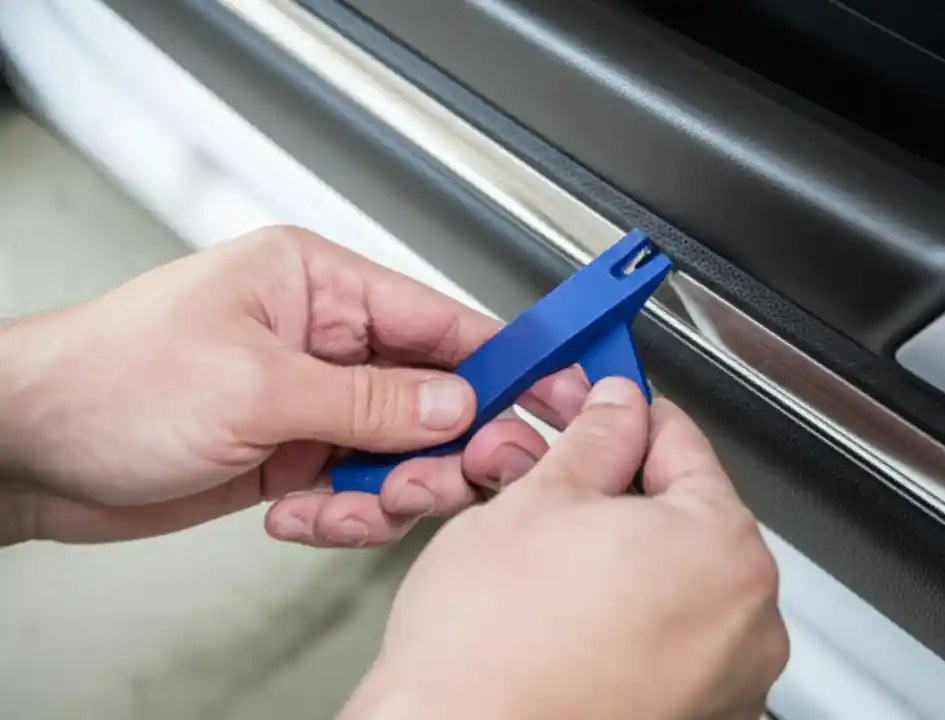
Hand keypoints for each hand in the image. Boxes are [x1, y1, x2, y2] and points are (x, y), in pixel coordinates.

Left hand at [0, 226, 586, 544]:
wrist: (27, 450)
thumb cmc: (108, 380)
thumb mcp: (255, 387)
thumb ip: (367, 401)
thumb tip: (453, 406)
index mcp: (317, 285)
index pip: (442, 319)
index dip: (507, 358)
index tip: (559, 389)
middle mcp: (320, 340)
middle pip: (432, 396)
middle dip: (444, 446)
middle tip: (454, 480)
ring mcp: (308, 402)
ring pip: (397, 453)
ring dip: (385, 491)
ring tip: (347, 504)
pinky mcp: (290, 454)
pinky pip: (353, 490)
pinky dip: (340, 515)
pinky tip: (298, 514)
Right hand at [342, 378, 788, 719]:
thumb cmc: (489, 652)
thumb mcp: (538, 501)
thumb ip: (594, 438)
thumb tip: (616, 409)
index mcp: (725, 550)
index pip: (683, 444)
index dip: (625, 415)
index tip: (596, 406)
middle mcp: (747, 623)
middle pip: (680, 519)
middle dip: (611, 491)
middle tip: (548, 478)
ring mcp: (726, 683)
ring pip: (669, 584)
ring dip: (615, 556)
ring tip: (544, 555)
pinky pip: (663, 644)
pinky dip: (623, 620)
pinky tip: (563, 613)